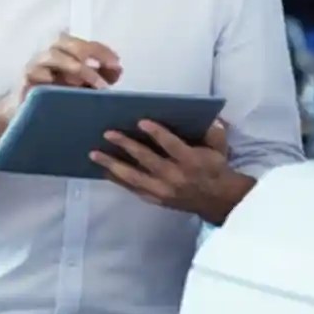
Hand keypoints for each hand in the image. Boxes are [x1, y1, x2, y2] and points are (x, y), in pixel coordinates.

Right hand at [0, 32, 121, 122]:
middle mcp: (49, 52)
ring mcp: (35, 64)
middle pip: (69, 42)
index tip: (116, 65)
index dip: (102, 52)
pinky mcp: (25, 80)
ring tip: (87, 84)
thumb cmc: (58, 94)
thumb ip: (101, 75)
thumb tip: (118, 69)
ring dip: (74, 67)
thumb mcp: (84, 85)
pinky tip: (60, 88)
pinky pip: (36, 74)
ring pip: (54, 56)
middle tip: (103, 78)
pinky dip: (49, 79)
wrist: (26, 111)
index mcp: (65, 50)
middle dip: (89, 55)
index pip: (87, 43)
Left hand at [90, 120, 253, 225]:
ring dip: (112, 164)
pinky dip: (116, 179)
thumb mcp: (219, 147)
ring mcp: (163, 190)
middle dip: (126, 146)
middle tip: (108, 133)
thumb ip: (212, 131)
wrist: (217, 200)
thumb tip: (206, 114)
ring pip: (133, 177)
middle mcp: (175, 177)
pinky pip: (132, 188)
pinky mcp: (155, 199)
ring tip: (93, 153)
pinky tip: (102, 168)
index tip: (141, 121)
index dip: (158, 134)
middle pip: (147, 160)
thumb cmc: (215, 167)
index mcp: (192, 161)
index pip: (172, 146)